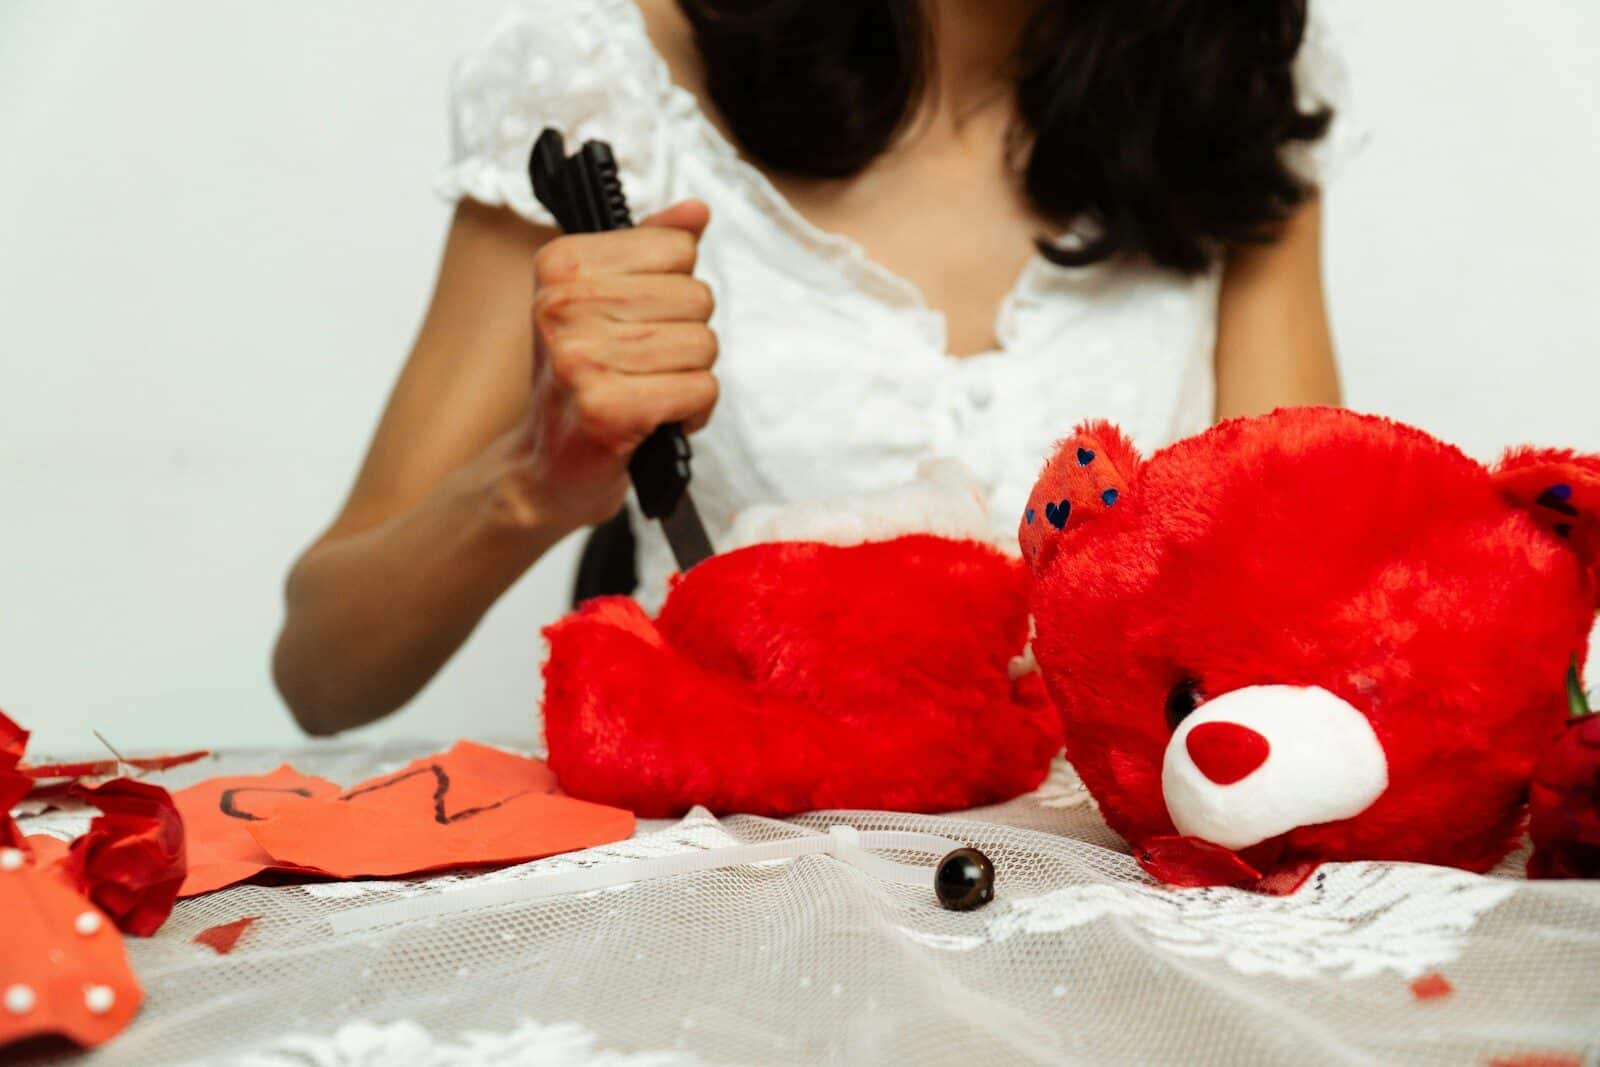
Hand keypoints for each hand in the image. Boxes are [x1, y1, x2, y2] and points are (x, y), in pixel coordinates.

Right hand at [505, 200, 717, 532]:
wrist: (545, 468)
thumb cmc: (581, 382)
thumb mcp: (604, 304)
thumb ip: (650, 251)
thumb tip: (696, 211)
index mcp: (561, 266)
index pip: (676, 247)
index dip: (675, 289)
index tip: (639, 320)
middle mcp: (564, 306)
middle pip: (697, 296)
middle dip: (686, 337)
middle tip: (644, 365)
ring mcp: (582, 359)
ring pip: (703, 345)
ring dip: (689, 377)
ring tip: (648, 391)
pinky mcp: (608, 409)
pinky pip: (700, 390)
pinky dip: (691, 411)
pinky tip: (656, 420)